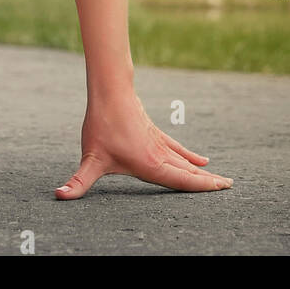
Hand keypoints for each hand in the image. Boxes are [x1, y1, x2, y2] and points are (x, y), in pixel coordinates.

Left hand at [55, 89, 231, 198]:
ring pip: (185, 160)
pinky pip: (177, 148)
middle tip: (230, 187)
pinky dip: (189, 155)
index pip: (181, 180)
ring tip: (220, 179)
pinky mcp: (154, 133)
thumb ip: (78, 181)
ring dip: (202, 171)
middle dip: (208, 182)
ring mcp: (158, 143)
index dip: (201, 186)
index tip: (222, 188)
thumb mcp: (90, 158)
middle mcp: (159, 155)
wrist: (110, 93)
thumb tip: (59, 195)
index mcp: (150, 165)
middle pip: (188, 172)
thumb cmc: (101, 126)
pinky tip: (200, 159)